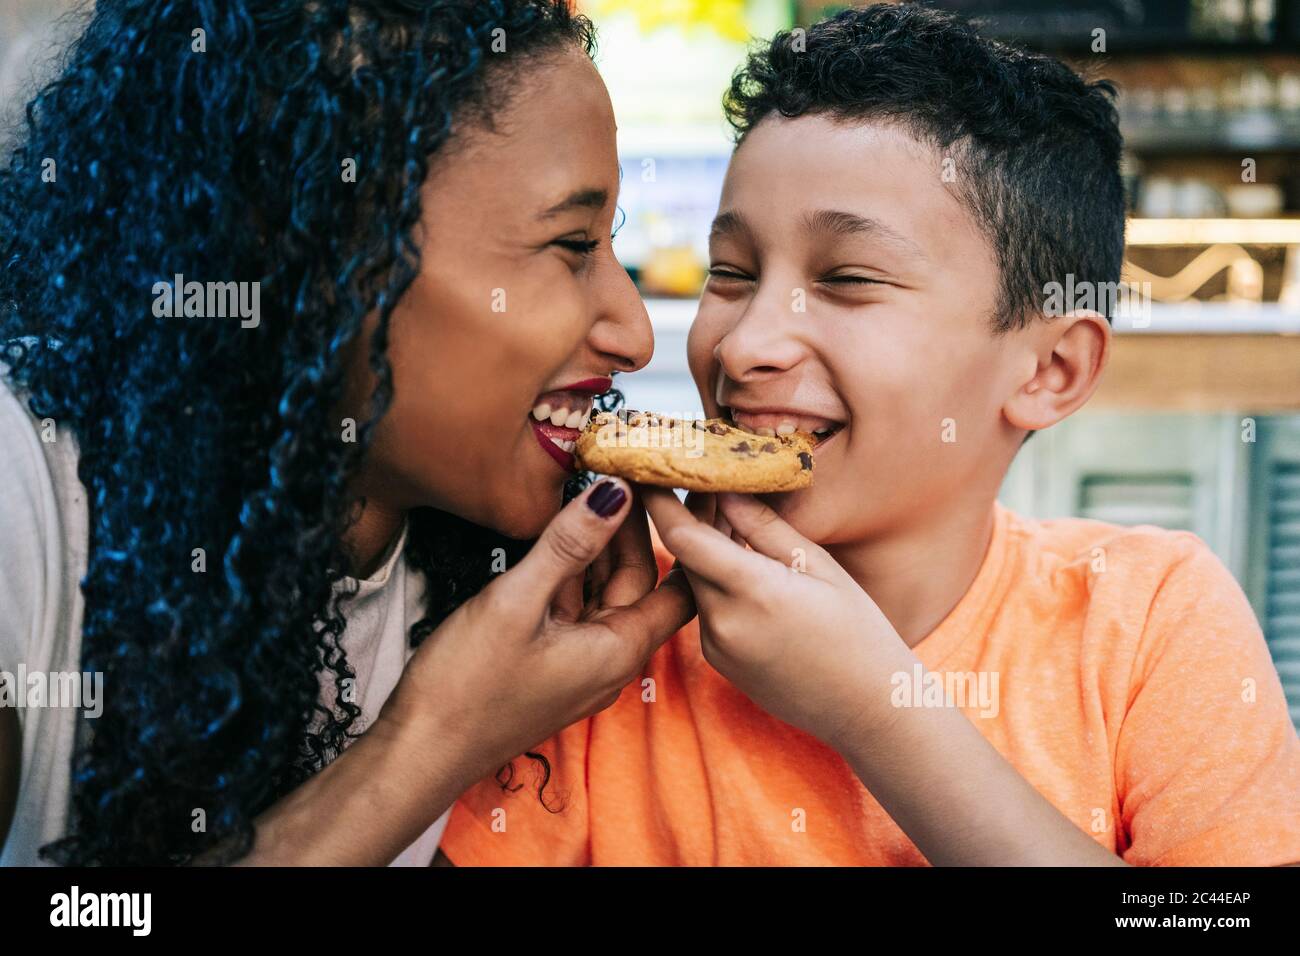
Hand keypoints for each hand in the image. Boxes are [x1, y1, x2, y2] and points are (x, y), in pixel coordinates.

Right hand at [381, 478, 694, 784]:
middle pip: (639, 583)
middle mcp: (610, 659)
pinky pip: (574, 606)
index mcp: (620, 649)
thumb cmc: (467, 689)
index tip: (667, 489)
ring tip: (590, 491)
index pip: (679, 586)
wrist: (421, 751)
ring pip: (604, 592)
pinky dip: (570, 570)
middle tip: (620, 472)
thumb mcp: (517, 601)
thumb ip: (568, 544)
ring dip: (597, 547)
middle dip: (630, 530)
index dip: (682, 537)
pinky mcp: (552, 662)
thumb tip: (613, 493)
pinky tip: (556, 536)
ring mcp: (581, 662)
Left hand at [641, 487, 911, 750]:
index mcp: (752, 590)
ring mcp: (717, 647)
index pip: (683, 537)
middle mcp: (723, 621)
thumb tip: (725, 491)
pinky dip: (717, 586)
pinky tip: (745, 572)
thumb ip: (765, 527)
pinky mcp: (718, 663)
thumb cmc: (859, 632)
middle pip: (687, 557)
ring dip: (706, 554)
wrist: (868, 711)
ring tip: (729, 520)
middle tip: (701, 483)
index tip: (647, 469)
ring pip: (695, 584)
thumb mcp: (819, 566)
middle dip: (690, 521)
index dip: (659, 501)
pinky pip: (707, 612)